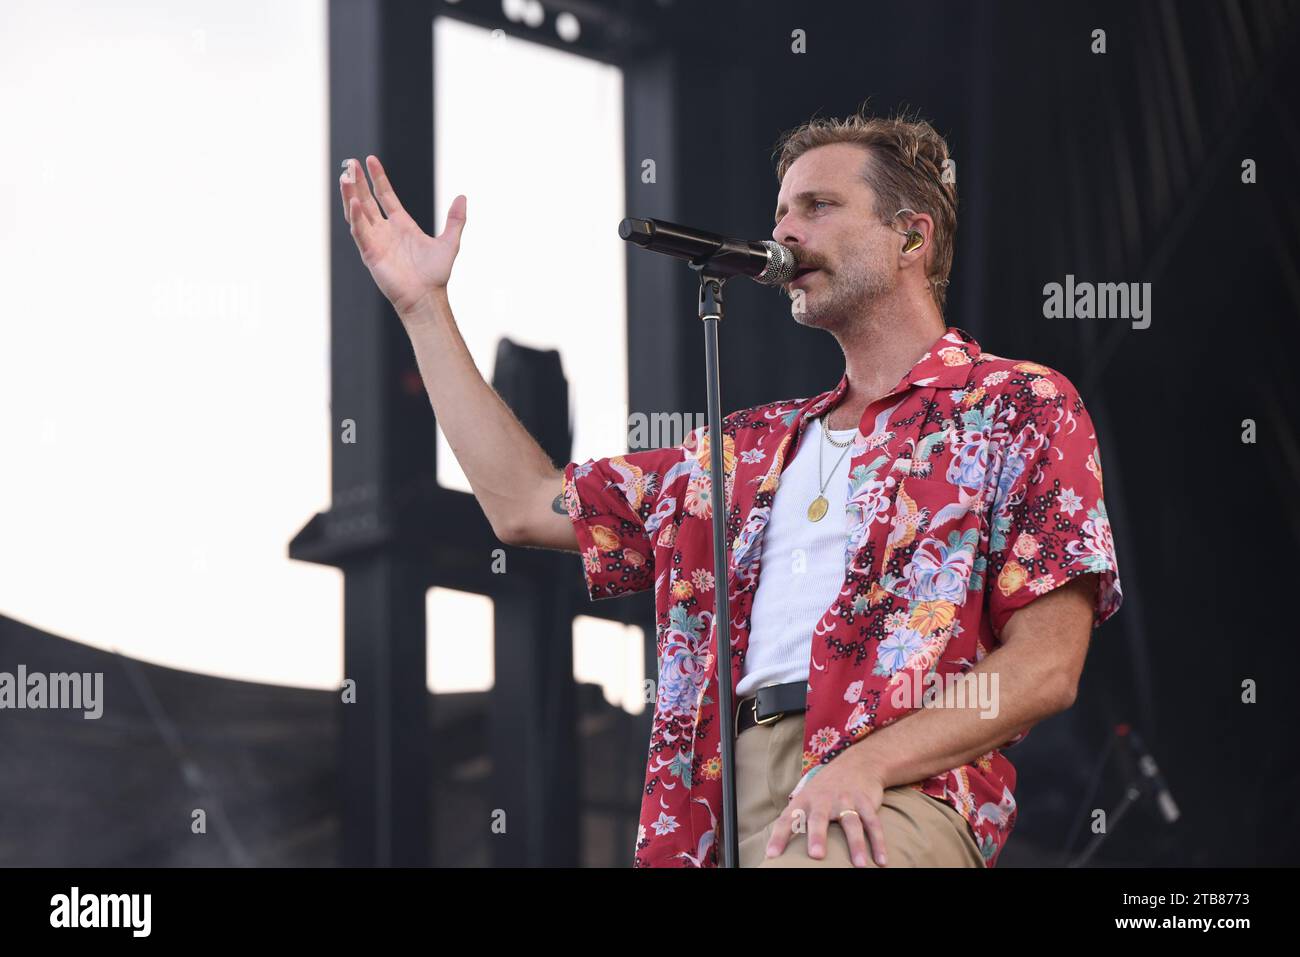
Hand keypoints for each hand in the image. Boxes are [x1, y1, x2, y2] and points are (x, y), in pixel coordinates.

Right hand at [339, 154, 465, 318]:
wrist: (427, 297)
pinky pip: (360, 232)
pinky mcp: (370, 254)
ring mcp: (376, 241)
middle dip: (358, 182)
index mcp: (401, 224)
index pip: (384, 195)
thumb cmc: (435, 274)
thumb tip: (463, 197)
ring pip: (358, 213)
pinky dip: (355, 218)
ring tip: (345, 177)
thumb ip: (455, 220)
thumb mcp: (450, 242)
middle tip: (351, 163)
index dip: (377, 178)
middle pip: (367, 200)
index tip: (370, 160)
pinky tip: (353, 202)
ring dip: (351, 195)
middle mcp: (385, 230)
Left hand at [764, 751, 888, 866]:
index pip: (787, 820)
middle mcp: (823, 800)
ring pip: (851, 823)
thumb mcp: (806, 798)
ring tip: (859, 865)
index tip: (772, 855)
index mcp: (804, 801)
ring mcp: (845, 799)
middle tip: (816, 855)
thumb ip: (794, 819)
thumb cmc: (824, 789)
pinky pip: (873, 823)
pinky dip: (878, 842)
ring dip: (856, 844)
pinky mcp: (865, 801)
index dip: (779, 837)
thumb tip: (776, 847)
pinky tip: (882, 860)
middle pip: (818, 818)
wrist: (857, 763)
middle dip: (817, 836)